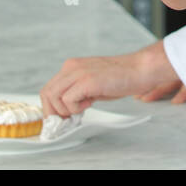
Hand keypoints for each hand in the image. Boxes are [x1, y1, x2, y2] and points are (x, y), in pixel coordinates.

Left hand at [40, 42, 185, 116]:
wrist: (139, 70)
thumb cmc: (120, 78)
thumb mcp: (92, 83)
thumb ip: (77, 91)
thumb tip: (64, 109)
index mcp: (71, 66)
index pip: (48, 89)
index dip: (51, 107)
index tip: (61, 118)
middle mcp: (71, 67)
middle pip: (46, 93)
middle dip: (54, 112)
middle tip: (68, 119)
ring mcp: (78, 73)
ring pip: (53, 97)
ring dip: (66, 110)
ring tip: (83, 107)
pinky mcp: (87, 81)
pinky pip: (68, 100)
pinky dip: (76, 108)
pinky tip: (91, 103)